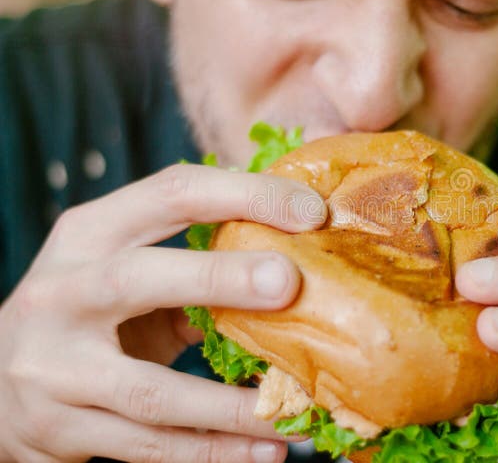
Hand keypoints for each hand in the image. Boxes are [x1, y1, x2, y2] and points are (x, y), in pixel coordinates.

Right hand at [0, 164, 325, 461]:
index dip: (243, 195)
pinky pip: (149, 446)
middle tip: (291, 283)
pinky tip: (265, 451)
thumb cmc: (89, 308)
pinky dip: (213, 452)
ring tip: (295, 414)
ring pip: (153, 392)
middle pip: (139, 279)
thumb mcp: (124, 266)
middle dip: (219, 279)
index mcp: (90, 234)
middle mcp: (63, 293)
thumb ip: (195, 261)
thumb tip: (299, 259)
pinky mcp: (61, 428)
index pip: (171, 194)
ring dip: (233, 408)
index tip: (309, 212)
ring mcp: (55, 367)